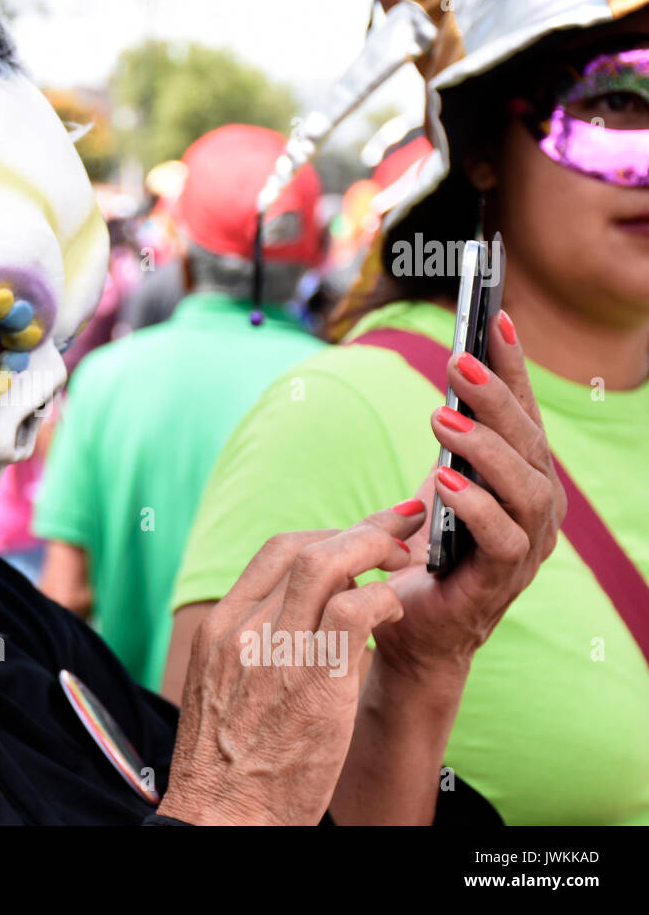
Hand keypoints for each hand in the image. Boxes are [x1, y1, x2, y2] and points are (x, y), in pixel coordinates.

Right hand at [159, 504, 423, 825]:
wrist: (220, 816)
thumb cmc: (226, 767)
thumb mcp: (219, 691)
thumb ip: (250, 649)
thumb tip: (291, 621)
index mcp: (219, 630)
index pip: (273, 553)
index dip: (324, 534)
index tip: (356, 534)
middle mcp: (244, 632)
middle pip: (303, 548)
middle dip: (360, 529)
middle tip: (400, 528)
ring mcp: (278, 655)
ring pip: (329, 566)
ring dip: (376, 551)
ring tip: (406, 562)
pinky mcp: (316, 685)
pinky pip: (357, 614)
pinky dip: (384, 600)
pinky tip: (396, 611)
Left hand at [376, 311, 565, 685]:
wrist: (408, 627)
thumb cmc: (422, 550)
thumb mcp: (436, 485)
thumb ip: (451, 445)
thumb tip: (449, 387)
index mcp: (522, 477)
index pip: (522, 412)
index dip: (513, 366)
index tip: (496, 318)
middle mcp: (537, 507)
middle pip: (527, 440)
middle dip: (495, 396)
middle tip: (457, 361)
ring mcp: (528, 545)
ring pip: (523, 485)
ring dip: (483, 447)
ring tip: (440, 418)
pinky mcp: (504, 579)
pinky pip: (502, 537)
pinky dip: (476, 505)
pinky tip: (442, 481)